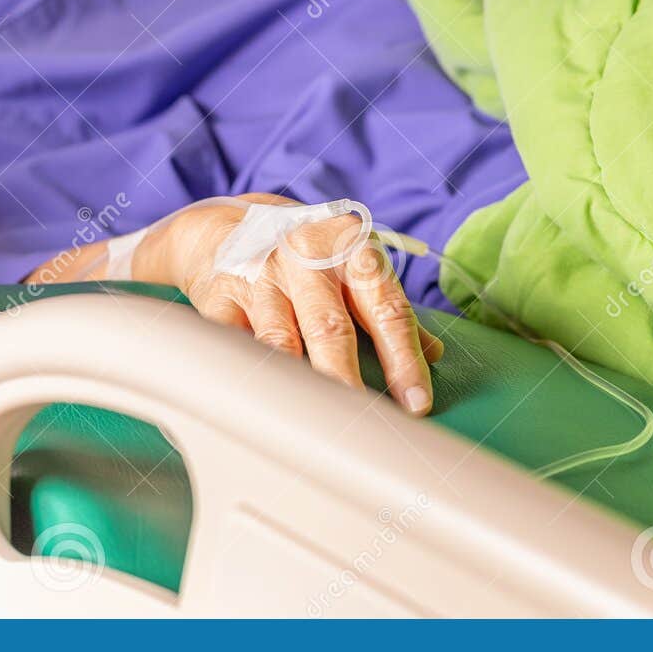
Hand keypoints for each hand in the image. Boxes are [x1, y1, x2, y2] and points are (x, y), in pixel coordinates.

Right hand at [143, 194, 442, 414]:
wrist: (227, 225)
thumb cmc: (305, 256)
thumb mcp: (352, 267)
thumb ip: (389, 311)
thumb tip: (434, 355)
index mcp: (352, 249)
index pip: (387, 309)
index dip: (404, 360)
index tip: (416, 404)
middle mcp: (306, 256)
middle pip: (330, 328)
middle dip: (347, 381)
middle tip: (364, 426)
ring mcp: (259, 273)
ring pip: (279, 340)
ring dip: (297, 384)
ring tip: (314, 425)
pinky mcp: (219, 293)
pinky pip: (232, 342)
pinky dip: (247, 373)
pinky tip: (260, 402)